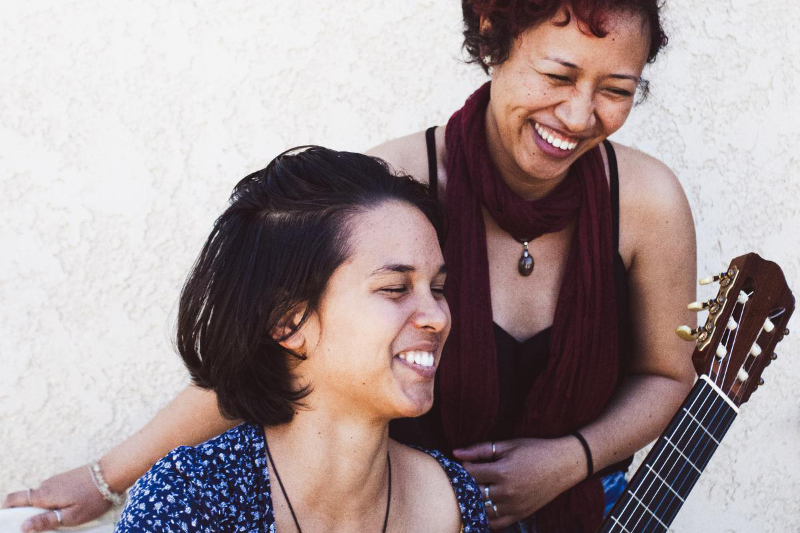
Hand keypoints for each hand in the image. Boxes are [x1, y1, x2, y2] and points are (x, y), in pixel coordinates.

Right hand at [2, 466, 111, 531]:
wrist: (113, 473)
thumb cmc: (94, 497)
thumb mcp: (71, 516)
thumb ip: (46, 521)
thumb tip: (23, 526)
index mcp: (43, 495)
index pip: (14, 499)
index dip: (7, 510)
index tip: (10, 522)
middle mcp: (46, 485)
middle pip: (27, 500)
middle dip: (30, 513)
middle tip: (42, 526)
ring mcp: (56, 480)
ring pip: (43, 497)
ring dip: (46, 508)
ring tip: (61, 519)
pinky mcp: (66, 479)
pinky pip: (54, 492)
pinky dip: (56, 501)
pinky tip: (70, 508)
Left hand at [453, 437, 584, 530]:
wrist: (563, 465)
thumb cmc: (535, 451)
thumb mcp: (508, 446)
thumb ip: (480, 450)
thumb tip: (455, 452)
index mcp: (502, 472)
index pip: (470, 473)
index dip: (463, 467)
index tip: (465, 463)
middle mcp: (506, 492)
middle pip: (473, 492)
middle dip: (466, 485)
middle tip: (464, 478)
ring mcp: (513, 506)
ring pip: (482, 509)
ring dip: (473, 501)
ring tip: (473, 491)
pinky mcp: (520, 515)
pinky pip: (496, 523)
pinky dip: (485, 518)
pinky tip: (482, 507)